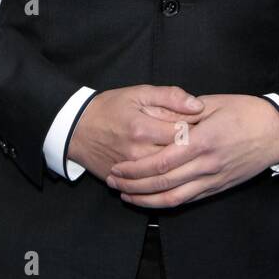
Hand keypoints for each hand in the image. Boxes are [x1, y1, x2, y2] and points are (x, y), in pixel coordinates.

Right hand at [67, 84, 204, 181]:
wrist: (76, 130)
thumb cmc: (109, 108)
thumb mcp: (138, 93)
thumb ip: (170, 96)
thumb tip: (198, 105)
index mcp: (143, 128)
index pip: (185, 134)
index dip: (198, 129)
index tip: (201, 124)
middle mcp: (138, 153)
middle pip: (179, 157)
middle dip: (193, 149)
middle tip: (199, 140)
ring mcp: (131, 171)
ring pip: (167, 174)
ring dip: (180, 165)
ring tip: (185, 154)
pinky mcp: (125, 182)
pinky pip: (152, 185)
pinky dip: (164, 177)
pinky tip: (170, 168)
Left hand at [105, 94, 278, 207]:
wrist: (278, 132)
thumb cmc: (247, 112)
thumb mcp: (215, 103)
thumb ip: (185, 112)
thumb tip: (161, 116)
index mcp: (202, 140)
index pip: (161, 161)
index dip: (136, 168)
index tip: (119, 166)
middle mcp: (206, 164)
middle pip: (162, 182)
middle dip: (134, 184)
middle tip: (114, 181)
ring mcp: (213, 179)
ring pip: (174, 198)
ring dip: (146, 199)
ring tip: (127, 195)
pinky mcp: (219, 187)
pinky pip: (189, 200)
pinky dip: (167, 202)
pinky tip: (152, 200)